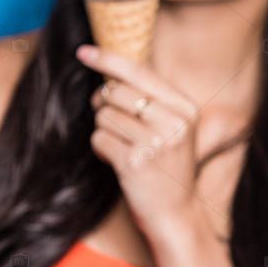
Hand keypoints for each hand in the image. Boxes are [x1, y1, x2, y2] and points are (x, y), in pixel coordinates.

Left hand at [77, 43, 201, 242]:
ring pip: (104, 116)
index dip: (108, 58)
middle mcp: (173, 122)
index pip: (140, 71)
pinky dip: (101, 148)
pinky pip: (99, 139)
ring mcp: (155, 143)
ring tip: (123, 145)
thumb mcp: (171, 128)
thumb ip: (151, 99)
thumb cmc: (167, 166)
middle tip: (111, 120)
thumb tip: (109, 71)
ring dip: (104, 129)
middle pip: (116, 92)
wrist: (176, 215)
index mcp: (185, 107)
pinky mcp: (135, 162)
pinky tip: (118, 160)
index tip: (83, 51)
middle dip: (104, 104)